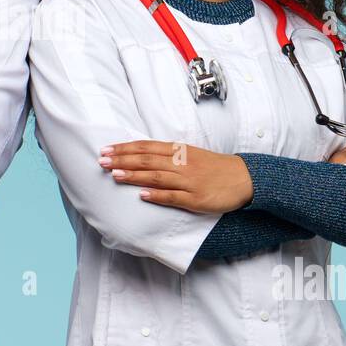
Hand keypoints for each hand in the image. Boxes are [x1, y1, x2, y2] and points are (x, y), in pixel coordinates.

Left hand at [97, 140, 253, 213]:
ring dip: (135, 176)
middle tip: (101, 161)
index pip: (147, 147)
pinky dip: (158, 195)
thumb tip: (141, 155)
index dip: (125, 148)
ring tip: (115, 176)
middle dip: (123, 160)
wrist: (243, 178)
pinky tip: (142, 196)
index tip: (106, 149)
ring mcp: (189, 181)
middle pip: (147, 160)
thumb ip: (168, 154)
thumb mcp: (190, 154)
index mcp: (179, 151)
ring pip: (158, 176)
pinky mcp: (196, 198)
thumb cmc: (213, 167)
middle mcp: (182, 163)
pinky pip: (174, 197)